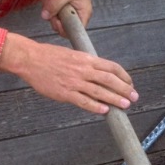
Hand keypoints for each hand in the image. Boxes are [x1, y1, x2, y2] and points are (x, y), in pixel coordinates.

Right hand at [0, 32, 138, 113]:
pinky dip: (95, 107)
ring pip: (100, 92)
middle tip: (134, 97)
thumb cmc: (49, 55)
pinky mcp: (65, 93)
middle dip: (124, 89)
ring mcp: (74, 82)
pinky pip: (83, 101)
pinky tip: (104, 110)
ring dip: (114, 99)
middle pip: (109, 80)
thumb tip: (98, 72)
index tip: (130, 83)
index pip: (111, 66)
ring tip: (125, 105)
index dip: (123, 76)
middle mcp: (83, 70)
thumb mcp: (72, 54)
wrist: (30, 59)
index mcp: (86, 59)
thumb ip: (86, 63)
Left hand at [40, 0, 95, 35]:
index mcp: (82, 14)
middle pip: (59, 23)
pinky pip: (51, 6)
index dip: (62, 28)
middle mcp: (76, 14)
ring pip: (53, 14)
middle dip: (51, 10)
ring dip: (48, 1)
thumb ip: (55, 4)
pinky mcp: (62, 3)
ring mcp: (68, 9)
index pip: (72, 32)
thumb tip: (45, 16)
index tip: (54, 18)